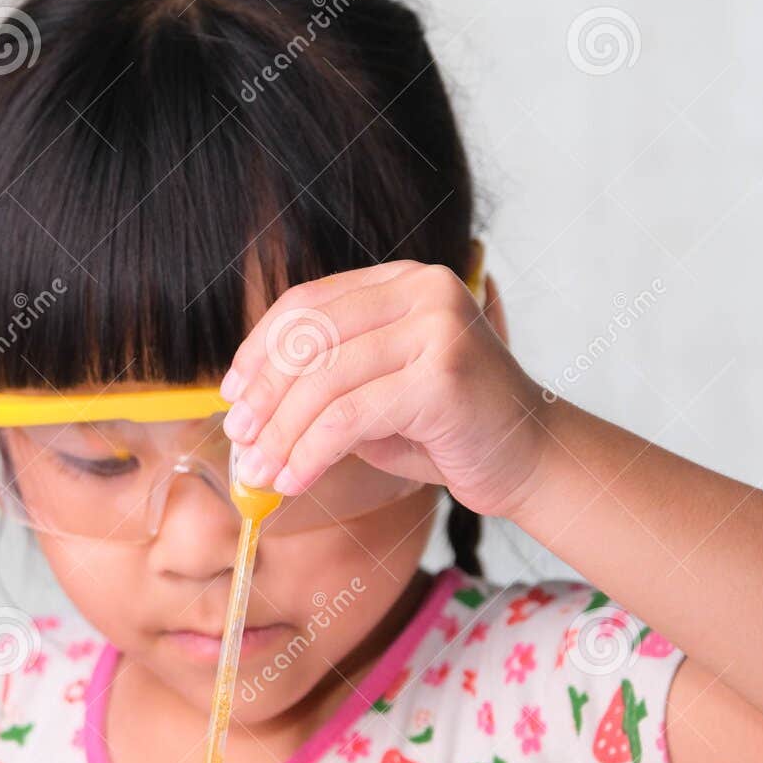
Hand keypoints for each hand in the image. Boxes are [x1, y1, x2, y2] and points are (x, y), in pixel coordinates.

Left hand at [221, 260, 549, 519]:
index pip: (309, 303)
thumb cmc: (449, 431)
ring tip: (259, 472)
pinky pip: (349, 418)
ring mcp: (438, 329)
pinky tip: (293, 480)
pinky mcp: (442, 378)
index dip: (260, 348)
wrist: (532, 461)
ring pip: (324, 382)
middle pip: (310, 338)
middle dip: (263, 394)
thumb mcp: (377, 392)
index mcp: (404, 281)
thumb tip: (246, 406)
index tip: (230, 391)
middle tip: (238, 438)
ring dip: (280, 433)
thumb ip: (325, 382)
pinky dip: (310, 453)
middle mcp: (424, 290)